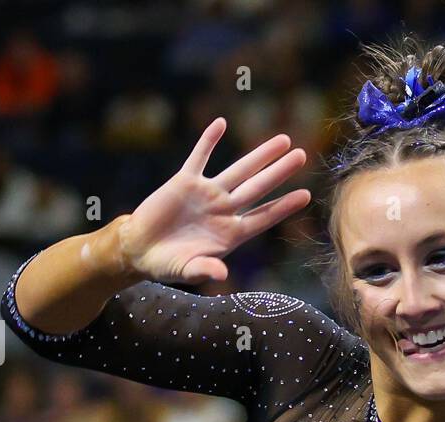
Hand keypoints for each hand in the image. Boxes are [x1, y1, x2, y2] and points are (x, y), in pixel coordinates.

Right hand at [118, 118, 310, 283]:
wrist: (140, 250)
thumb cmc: (167, 265)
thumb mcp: (186, 271)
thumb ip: (205, 270)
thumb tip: (222, 274)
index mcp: (230, 234)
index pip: (263, 217)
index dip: (283, 206)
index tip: (305, 195)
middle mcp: (223, 210)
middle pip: (258, 188)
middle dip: (279, 172)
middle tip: (302, 154)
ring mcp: (206, 194)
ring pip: (238, 170)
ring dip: (259, 155)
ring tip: (282, 139)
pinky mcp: (183, 182)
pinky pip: (198, 158)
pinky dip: (208, 141)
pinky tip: (221, 124)